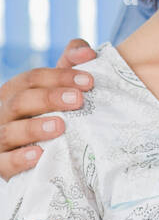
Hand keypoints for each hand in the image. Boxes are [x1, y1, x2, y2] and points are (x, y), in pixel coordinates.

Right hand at [0, 39, 96, 178]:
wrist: (48, 157)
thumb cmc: (54, 114)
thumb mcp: (61, 89)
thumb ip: (72, 64)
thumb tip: (87, 53)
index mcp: (15, 92)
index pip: (33, 78)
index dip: (60, 77)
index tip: (89, 82)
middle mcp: (3, 113)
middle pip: (20, 101)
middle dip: (49, 98)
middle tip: (78, 100)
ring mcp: (0, 140)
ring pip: (9, 131)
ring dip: (34, 128)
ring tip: (60, 126)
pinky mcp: (1, 166)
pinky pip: (4, 163)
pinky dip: (19, 158)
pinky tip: (38, 154)